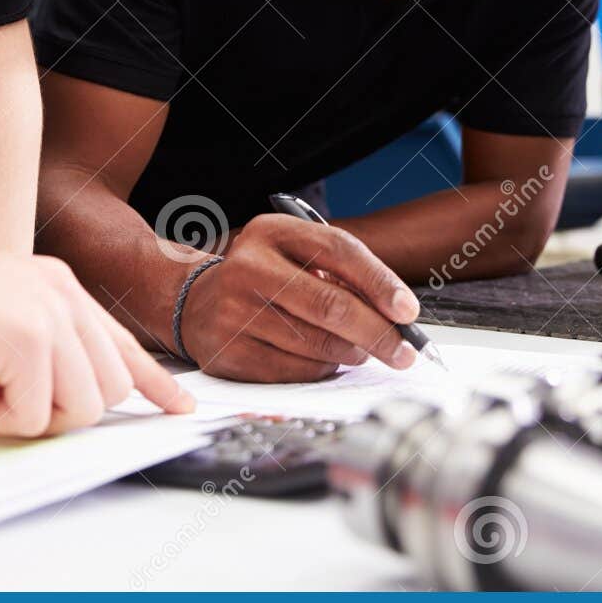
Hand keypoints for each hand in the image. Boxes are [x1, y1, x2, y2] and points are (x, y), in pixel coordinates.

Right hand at [0, 232, 193, 435]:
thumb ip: (36, 348)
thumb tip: (73, 399)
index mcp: (56, 285)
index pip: (122, 343)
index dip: (155, 383)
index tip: (181, 409)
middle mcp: (63, 293)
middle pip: (110, 389)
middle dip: (60, 410)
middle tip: (2, 391)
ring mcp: (49, 312)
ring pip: (83, 409)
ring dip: (29, 415)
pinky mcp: (27, 338)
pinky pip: (37, 417)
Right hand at [178, 214, 420, 381]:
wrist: (193, 302)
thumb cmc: (262, 278)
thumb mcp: (293, 255)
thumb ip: (339, 273)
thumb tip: (396, 314)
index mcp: (271, 232)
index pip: (338, 251)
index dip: (380, 282)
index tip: (408, 311)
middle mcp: (248, 267)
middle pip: (331, 305)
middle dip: (378, 333)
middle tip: (405, 351)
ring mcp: (234, 312)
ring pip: (317, 343)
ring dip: (353, 353)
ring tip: (364, 351)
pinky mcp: (229, 353)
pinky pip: (295, 370)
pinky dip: (323, 369)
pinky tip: (327, 361)